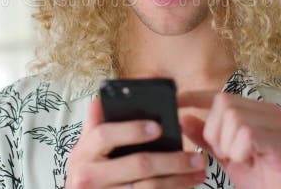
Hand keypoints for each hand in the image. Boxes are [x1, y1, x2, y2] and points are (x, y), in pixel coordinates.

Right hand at [66, 98, 206, 187]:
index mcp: (82, 154)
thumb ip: (94, 126)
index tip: (157, 127)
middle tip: (197, 157)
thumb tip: (99, 100)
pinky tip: (185, 186)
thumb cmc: (89, 172)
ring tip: (199, 172)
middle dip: (172, 160)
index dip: (131, 130)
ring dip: (178, 180)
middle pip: (137, 165)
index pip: (104, 135)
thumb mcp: (85, 150)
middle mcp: (88, 177)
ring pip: (148, 188)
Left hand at [178, 91, 280, 188]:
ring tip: (241, 160)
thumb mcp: (229, 157)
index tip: (175, 101)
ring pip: (233, 116)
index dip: (195, 96)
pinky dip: (240, 151)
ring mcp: (276, 123)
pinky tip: (249, 161)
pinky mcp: (280, 139)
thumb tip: (184, 118)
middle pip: (223, 102)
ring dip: (228, 144)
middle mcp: (267, 111)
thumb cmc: (267, 180)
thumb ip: (207, 138)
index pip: (219, 95)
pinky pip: (246, 133)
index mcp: (255, 113)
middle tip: (227, 154)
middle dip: (214, 131)